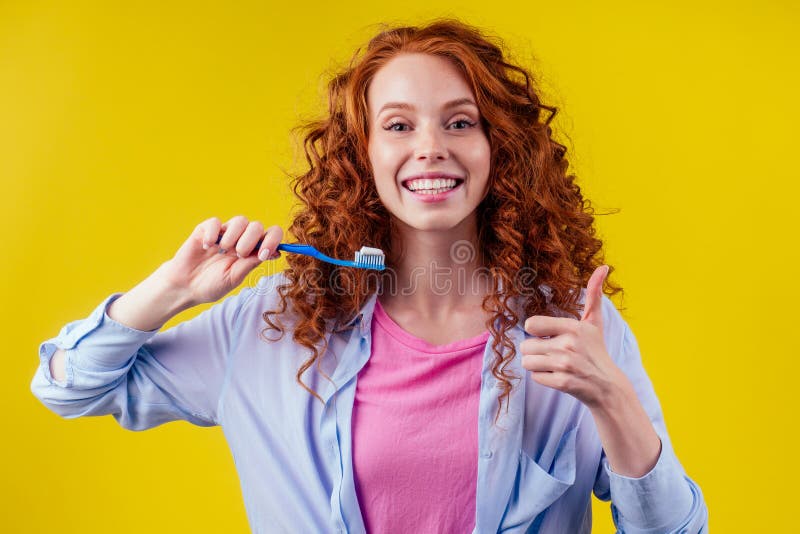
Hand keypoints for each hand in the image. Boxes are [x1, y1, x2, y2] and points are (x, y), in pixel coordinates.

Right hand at [157, 215, 283, 306]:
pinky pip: (215, 222)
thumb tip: (276, 252)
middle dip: (251, 240)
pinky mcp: (205, 230)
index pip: (270, 235)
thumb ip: (252, 263)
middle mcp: (240, 239)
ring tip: (222, 251)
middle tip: (239, 255)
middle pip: (257, 226)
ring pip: (240, 220)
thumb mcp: (234, 278)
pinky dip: (213, 233)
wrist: (185, 287)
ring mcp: (223, 233)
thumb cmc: (211, 284)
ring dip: (234, 236)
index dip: (273, 240)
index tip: (265, 253)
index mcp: (251, 251)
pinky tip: (206, 247)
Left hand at [520, 265, 628, 407]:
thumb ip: (593, 294)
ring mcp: (565, 365)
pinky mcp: (562, 383)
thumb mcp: (594, 322)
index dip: (535, 330)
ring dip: (537, 364)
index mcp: (572, 327)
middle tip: (554, 353)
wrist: (607, 385)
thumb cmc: (596, 350)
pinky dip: (544, 378)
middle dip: (536, 351)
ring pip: (527, 362)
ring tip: (555, 364)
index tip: (547, 335)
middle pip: (526, 346)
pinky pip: (535, 377)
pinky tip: (559, 376)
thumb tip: (603, 267)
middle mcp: (568, 345)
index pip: (530, 324)